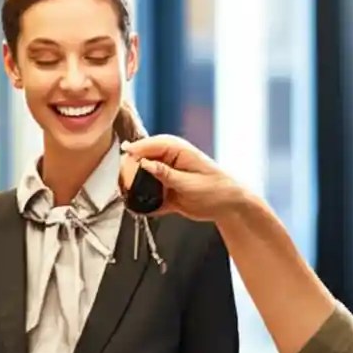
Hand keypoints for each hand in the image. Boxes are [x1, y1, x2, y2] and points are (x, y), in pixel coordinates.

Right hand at [118, 135, 248, 220]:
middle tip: (123, 182)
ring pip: (142, 178)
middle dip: (130, 170)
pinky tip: (138, 208)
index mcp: (177, 150)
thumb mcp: (190, 182)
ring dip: (134, 187)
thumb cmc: (217, 189)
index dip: (135, 150)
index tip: (123, 157)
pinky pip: (148, 195)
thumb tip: (144, 163)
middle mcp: (169, 160)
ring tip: (127, 196)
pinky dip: (143, 202)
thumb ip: (166, 174)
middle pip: (141, 160)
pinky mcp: (165, 191)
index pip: (150, 144)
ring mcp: (166, 176)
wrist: (229, 206)